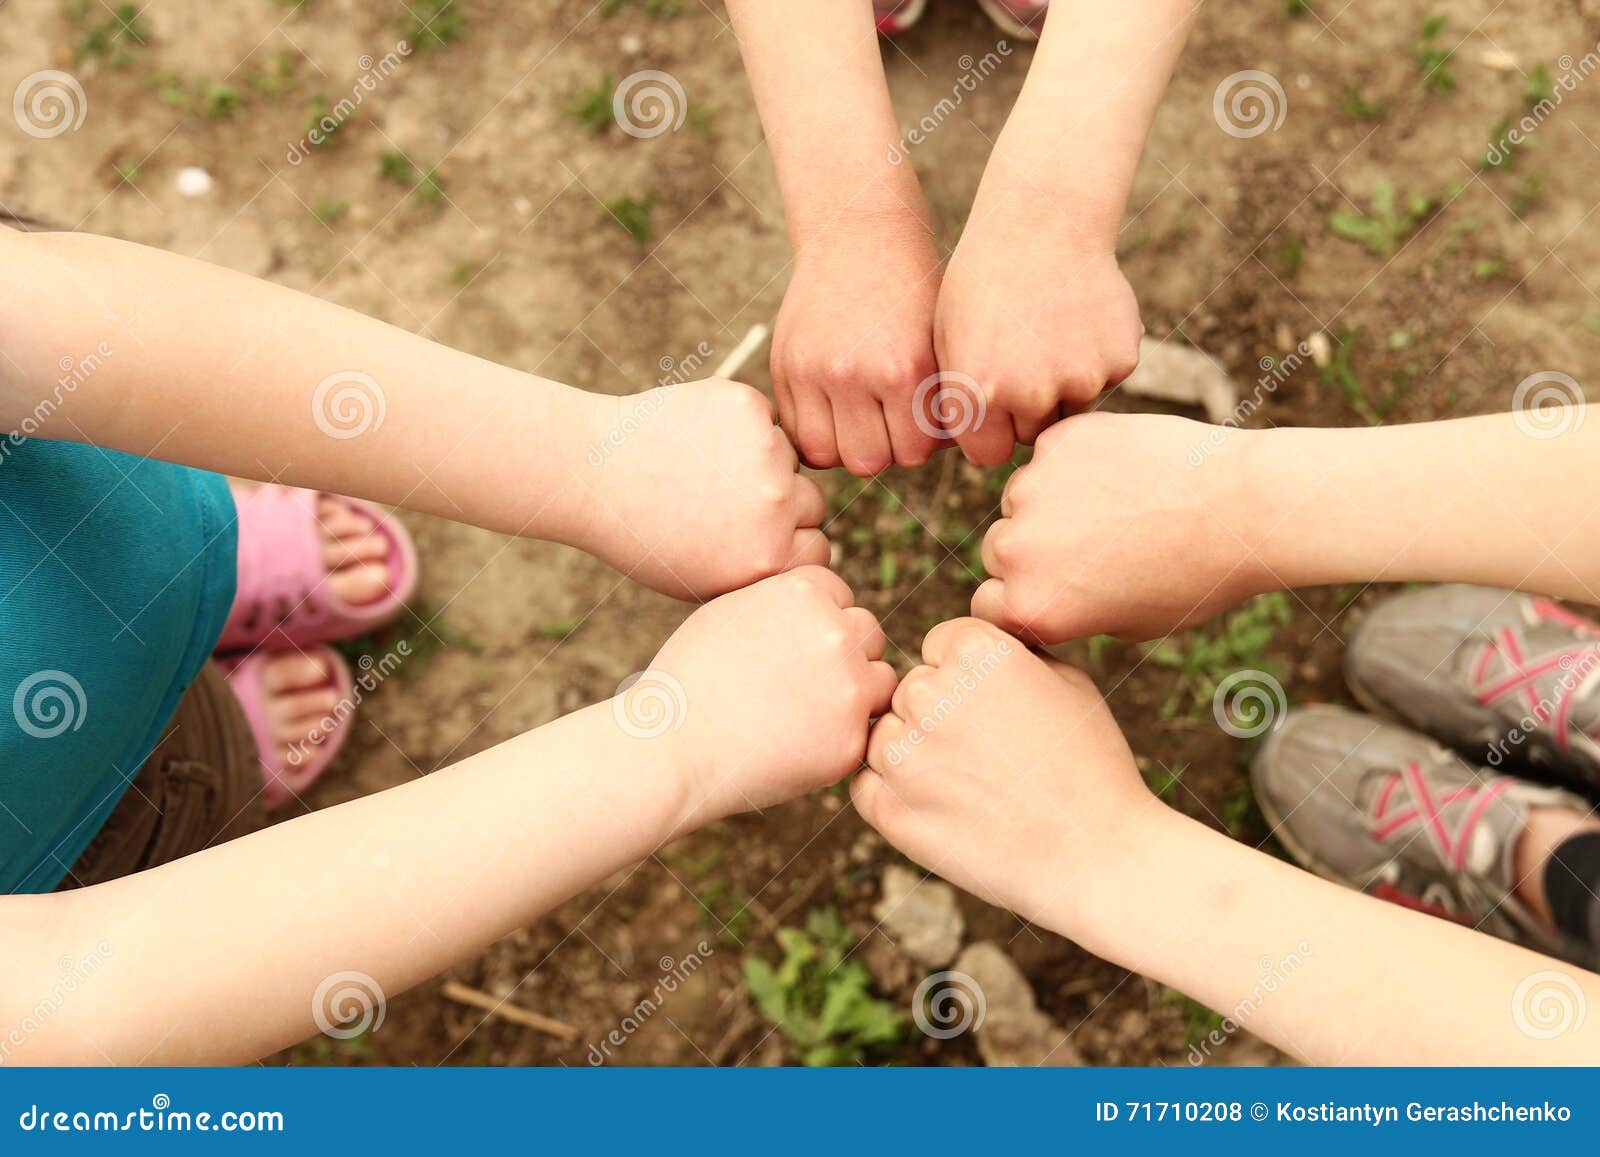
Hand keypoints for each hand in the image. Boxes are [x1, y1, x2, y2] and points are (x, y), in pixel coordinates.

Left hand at [577, 377, 828, 598]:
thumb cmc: (646, 535)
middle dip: (779, 504)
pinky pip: (763, 417)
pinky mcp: (746, 406)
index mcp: (769, 558)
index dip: (785, 543)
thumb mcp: (707, 581)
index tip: (748, 538)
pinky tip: (694, 440)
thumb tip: (813, 558)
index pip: (817, 547)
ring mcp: (764, 451)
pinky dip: (737, 424)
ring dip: (760, 461)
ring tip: (701, 471)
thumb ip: (765, 573)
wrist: (591, 475)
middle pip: (811, 503)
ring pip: (789, 456)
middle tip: (721, 503)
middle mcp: (775, 505)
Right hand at [621, 566, 896, 829]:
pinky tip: (799, 744)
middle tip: (800, 685)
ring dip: (855, 694)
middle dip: (843, 655)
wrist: (670, 748)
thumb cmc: (688, 680)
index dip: (818, 624)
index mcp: (803, 593)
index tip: (790, 650)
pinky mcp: (851, 738)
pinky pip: (865, 731)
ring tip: (805, 713)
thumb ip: (782, 604)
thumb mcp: (729, 613)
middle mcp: (834, 632)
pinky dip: (842, 738)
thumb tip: (821, 606)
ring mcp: (848, 686)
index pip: (840, 597)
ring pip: (881, 681)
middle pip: (867, 633)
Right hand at [772, 214, 942, 474]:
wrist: (858, 233)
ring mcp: (813, 371)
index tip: (922, 418)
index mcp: (905, 368)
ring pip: (826, 455)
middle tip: (889, 420)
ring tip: (860, 418)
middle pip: (868, 462)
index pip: (914, 452)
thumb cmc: (913, 292)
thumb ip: (935, 402)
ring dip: (845, 445)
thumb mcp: (939, 342)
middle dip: (884, 448)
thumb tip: (925, 456)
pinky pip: (796, 432)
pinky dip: (816, 431)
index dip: (921, 440)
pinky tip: (834, 409)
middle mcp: (855, 373)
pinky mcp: (784, 366)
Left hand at [852, 617, 1151, 932]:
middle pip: (910, 690)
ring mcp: (902, 753)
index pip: (939, 646)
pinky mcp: (888, 808)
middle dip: (940, 716)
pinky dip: (894, 795)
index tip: (1000, 713)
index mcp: (973, 651)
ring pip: (884, 736)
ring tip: (972, 786)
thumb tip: (967, 647)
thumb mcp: (1067, 680)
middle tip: (990, 756)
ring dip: (915, 754)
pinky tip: (944, 808)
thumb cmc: (1091, 766)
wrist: (1097, 857)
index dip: (969, 680)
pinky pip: (866, 785)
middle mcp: (928, 693)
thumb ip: (1006, 651)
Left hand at [934, 179, 1140, 461]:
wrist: (1042, 222)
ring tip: (1046, 335)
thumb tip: (979, 456)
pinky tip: (1076, 321)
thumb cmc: (982, 283)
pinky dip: (1093, 360)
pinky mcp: (1119, 361)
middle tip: (1020, 361)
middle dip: (1025, 411)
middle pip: (1032, 436)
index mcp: (979, 393)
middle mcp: (1031, 394)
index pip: (989, 454)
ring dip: (1061, 386)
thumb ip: (961, 404)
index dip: (989, 430)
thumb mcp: (949, 343)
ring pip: (1070, 410)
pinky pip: (1103, 381)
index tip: (990, 404)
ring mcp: (1081, 378)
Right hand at [972, 412, 1269, 642]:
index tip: (1058, 590)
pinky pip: (1050, 455)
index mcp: (1033, 608)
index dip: (1021, 599)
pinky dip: (1076, 461)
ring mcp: (1032, 490)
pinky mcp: (1057, 443)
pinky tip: (1126, 471)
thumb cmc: (1196, 576)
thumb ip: (1070, 611)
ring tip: (1118, 505)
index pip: (988, 607)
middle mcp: (1018, 552)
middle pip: (998, 551)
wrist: (1244, 507)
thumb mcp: (1128, 625)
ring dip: (1049, 502)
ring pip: (1020, 498)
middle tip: (1095, 545)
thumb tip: (1039, 589)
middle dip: (1032, 551)